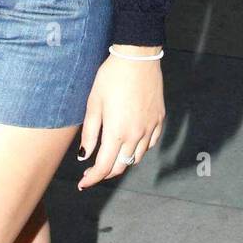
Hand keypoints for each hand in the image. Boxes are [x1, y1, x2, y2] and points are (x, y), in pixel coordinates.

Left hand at [77, 47, 164, 189]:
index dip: (92, 179)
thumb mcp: (93, 104)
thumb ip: (90, 134)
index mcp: (117, 132)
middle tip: (93, 171)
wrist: (137, 58)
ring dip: (123, 162)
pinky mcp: (159, 119)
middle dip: (106, 172)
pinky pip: (150, 143)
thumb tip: (84, 156)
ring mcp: (150, 127)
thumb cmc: (111, 78)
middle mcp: (136, 135)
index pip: (103, 167)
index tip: (83, 183)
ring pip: (137, 157)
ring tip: (112, 156)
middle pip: (121, 166)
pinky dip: (139, 149)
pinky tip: (131, 142)